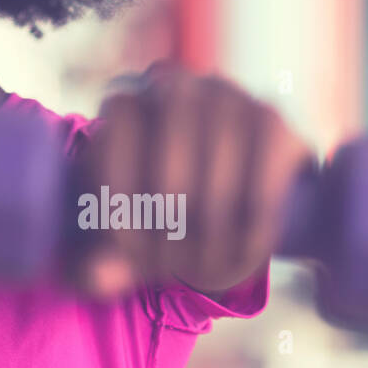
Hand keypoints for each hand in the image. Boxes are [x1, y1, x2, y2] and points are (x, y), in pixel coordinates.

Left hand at [69, 62, 312, 298]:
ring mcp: (224, 94)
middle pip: (167, 165)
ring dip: (214, 229)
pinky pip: (264, 162)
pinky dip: (256, 214)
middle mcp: (172, 87)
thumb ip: (104, 261)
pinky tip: (248, 247)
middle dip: (170, 229)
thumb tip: (97, 279)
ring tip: (207, 268)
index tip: (127, 250)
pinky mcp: (270, 115)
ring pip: (217, 164)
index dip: (118, 205)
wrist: (236, 194)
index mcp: (124, 104)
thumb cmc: (165, 214)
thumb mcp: (130, 240)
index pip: (112, 143)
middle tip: (173, 267)